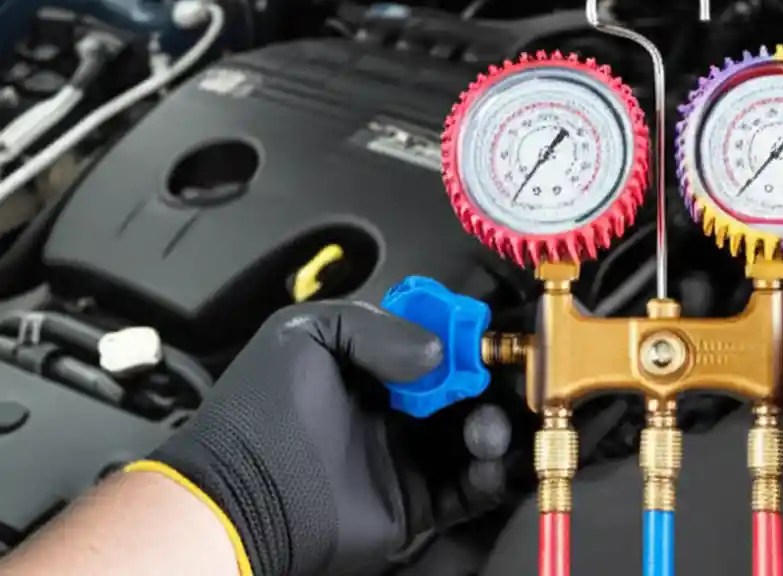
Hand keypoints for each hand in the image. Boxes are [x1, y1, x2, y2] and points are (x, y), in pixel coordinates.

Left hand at [143, 301, 510, 575]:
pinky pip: (467, 492)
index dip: (461, 337)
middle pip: (462, 390)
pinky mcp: (414, 503)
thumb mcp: (304, 334)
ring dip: (492, 431)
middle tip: (487, 388)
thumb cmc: (261, 414)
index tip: (479, 340)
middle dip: (485, 386)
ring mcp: (405, 457)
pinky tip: (487, 467)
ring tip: (485, 434)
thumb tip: (438, 354)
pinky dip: (488, 479)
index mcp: (369, 365)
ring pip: (472, 439)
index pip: (432, 341)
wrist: (242, 499)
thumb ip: (374, 326)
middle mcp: (392, 408)